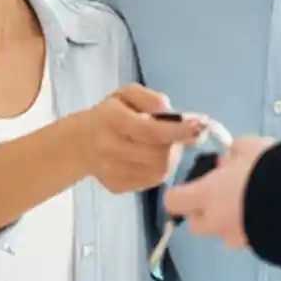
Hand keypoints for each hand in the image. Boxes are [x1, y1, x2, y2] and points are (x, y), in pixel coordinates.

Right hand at [76, 84, 204, 193]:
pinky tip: (151, 158)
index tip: (200, 127)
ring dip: (169, 159)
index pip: (152, 130)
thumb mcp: (127, 94)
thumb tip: (170, 112)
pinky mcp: (116, 186)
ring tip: (164, 146)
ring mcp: (111, 171)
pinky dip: (158, 170)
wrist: (80, 143)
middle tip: (178, 136)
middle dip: (176, 146)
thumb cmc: (110, 114)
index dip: (179, 131)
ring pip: (157, 172)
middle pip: (158, 156)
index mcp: (112, 119)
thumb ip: (150, 98)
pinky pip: (150, 182)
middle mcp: (109, 147)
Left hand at [163, 136, 276, 248]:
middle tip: (223, 191)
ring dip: (230, 216)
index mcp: (206, 195)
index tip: (194, 183)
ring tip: (251, 197)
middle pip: (196, 223)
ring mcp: (236, 237)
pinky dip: (249, 222)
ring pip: (222, 230)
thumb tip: (226, 160)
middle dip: (205, 209)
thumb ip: (232, 153)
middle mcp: (216, 221)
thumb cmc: (266, 168)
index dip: (181, 193)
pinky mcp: (256, 244)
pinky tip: (266, 206)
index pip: (173, 201)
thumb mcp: (248, 147)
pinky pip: (244, 234)